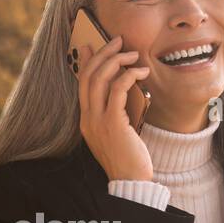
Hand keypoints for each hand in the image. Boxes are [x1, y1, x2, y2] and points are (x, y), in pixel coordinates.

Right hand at [74, 36, 152, 182]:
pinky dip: (129, 75)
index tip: (92, 44)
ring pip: (100, 78)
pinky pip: (118, 89)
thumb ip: (115, 113)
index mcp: (86, 120)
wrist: (130, 182)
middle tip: (117, 40)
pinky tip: (141, 71)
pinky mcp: (113, 122)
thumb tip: (122, 90)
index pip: (82, 83)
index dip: (86, 61)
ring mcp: (97, 120)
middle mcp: (87, 118)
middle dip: (102, 53)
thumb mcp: (117, 133)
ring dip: (116, 60)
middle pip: (88, 75)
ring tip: (132, 53)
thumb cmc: (128, 159)